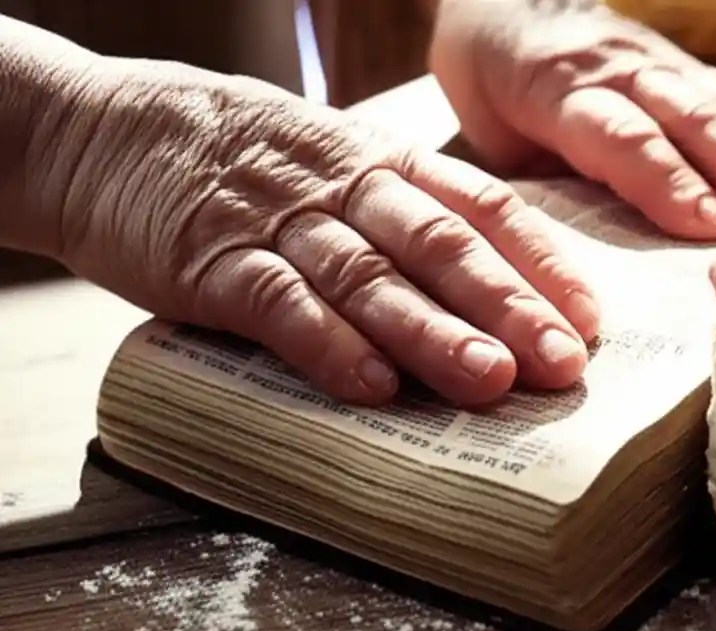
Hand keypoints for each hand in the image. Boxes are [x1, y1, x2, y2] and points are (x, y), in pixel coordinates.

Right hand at [42, 58, 598, 406]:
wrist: (93, 128)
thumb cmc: (231, 157)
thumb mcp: (327, 161)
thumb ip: (395, 212)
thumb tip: (485, 286)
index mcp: (378, 161)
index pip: (477, 205)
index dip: (539, 260)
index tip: (590, 315)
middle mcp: (341, 186)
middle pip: (439, 242)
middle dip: (508, 304)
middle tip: (563, 361)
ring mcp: (275, 222)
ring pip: (368, 275)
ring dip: (434, 331)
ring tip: (491, 380)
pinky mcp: (208, 260)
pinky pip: (276, 303)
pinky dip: (326, 344)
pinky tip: (371, 386)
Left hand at [430, 0, 715, 240]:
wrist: (501, 0)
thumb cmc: (492, 84)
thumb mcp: (494, 139)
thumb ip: (542, 185)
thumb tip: (586, 254)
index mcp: (562, 93)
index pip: (622, 138)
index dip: (667, 179)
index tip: (708, 224)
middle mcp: (619, 71)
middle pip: (684, 118)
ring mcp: (659, 63)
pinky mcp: (686, 64)